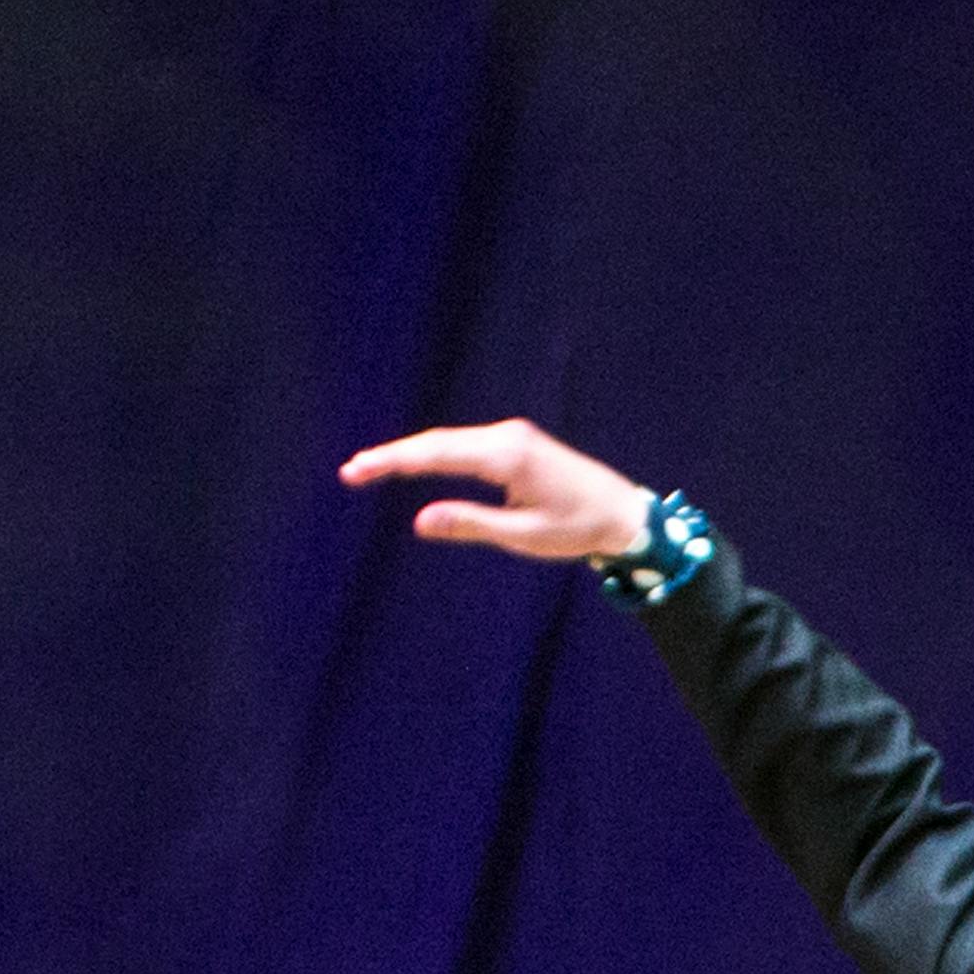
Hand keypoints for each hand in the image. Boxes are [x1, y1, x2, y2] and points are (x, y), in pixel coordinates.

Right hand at [337, 417, 656, 561]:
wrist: (623, 513)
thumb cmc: (578, 529)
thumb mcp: (523, 537)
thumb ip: (471, 524)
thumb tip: (421, 520)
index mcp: (507, 457)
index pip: (435, 453)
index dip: (392, 462)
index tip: (357, 470)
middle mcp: (507, 437)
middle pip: (436, 441)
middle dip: (392, 456)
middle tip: (350, 471)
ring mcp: (512, 436)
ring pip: (449, 440)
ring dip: (411, 453)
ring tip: (371, 468)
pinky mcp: (516, 443)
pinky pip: (465, 444)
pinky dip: (435, 453)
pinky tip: (414, 463)